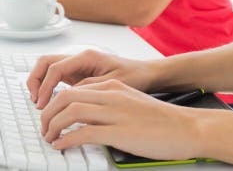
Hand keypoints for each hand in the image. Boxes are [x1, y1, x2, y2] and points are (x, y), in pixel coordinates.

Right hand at [27, 50, 158, 108]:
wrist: (145, 74)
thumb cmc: (133, 76)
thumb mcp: (113, 83)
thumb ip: (90, 86)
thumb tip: (70, 94)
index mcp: (87, 57)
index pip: (56, 68)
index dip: (45, 86)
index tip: (42, 103)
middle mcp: (79, 58)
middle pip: (46, 62)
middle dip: (35, 80)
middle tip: (35, 100)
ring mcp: (77, 66)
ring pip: (48, 68)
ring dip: (39, 82)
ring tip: (39, 102)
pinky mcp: (78, 75)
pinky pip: (56, 77)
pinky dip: (48, 87)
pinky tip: (49, 102)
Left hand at [40, 79, 200, 160]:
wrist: (188, 127)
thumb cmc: (163, 121)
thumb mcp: (132, 104)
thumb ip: (111, 106)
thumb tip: (90, 121)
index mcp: (114, 87)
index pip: (74, 88)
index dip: (55, 102)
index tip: (50, 116)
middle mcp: (112, 95)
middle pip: (67, 96)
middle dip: (48, 113)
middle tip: (44, 128)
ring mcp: (115, 112)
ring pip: (70, 111)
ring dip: (53, 126)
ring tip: (49, 138)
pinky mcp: (119, 132)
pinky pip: (83, 133)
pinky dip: (67, 140)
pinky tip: (62, 146)